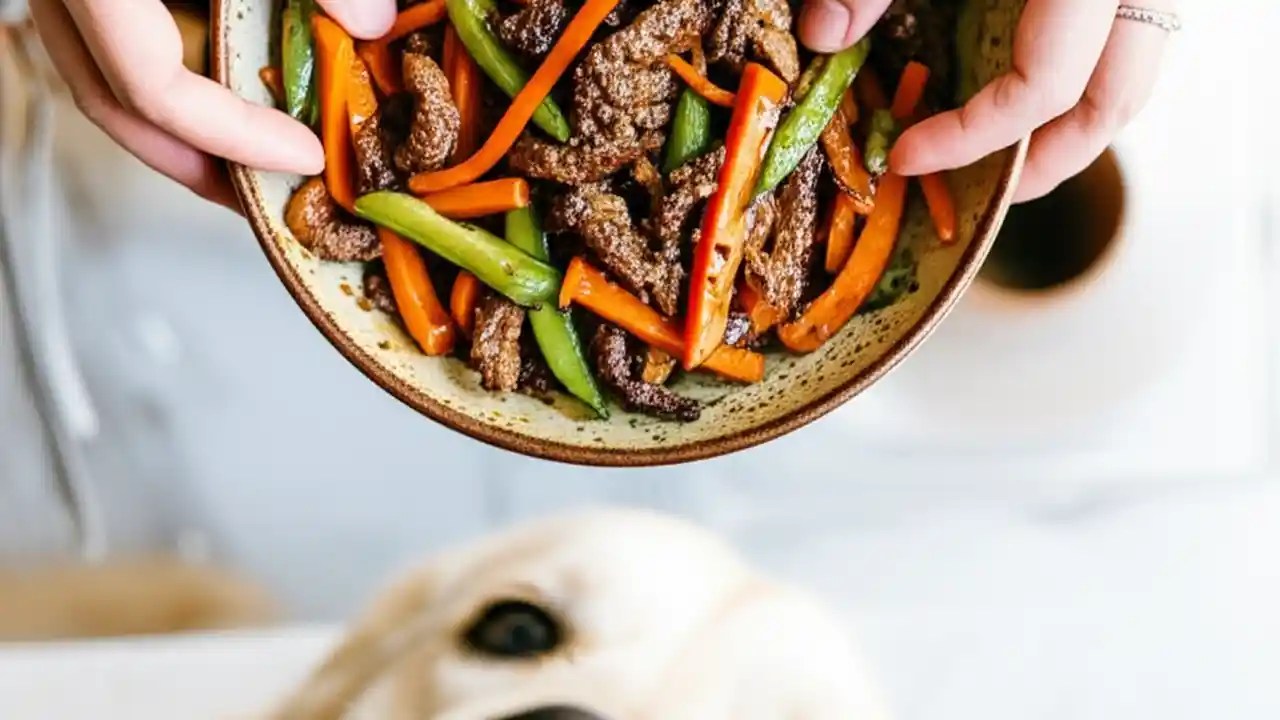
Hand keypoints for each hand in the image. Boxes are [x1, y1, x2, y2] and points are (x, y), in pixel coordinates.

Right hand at [28, 0, 397, 211]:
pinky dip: (162, 65)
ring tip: (245, 158)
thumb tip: (372, 21)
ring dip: (172, 124)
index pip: (149, 85)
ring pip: (97, 70)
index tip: (303, 155)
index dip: (230, 136)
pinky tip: (220, 74)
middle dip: (194, 162)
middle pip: (110, 101)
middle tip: (266, 201)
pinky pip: (106, 29)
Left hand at [798, 0, 1172, 200]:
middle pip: (1118, 99)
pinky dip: (1083, 73)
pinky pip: (1126, 34)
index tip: (903, 155)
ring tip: (1010, 157)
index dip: (972, 137)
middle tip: (984, 194)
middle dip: (1050, 161)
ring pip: (1136, 71)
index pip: (1046, 86)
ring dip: (1075, 126)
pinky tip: (1022, 81)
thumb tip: (822, 34)